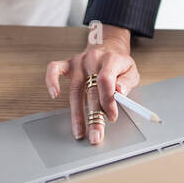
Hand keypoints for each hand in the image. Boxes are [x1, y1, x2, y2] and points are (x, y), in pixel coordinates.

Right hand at [43, 25, 137, 144]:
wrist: (109, 46)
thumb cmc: (120, 63)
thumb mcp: (132, 70)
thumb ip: (127, 82)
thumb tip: (119, 93)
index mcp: (110, 59)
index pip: (106, 80)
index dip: (108, 100)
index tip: (111, 117)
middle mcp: (93, 59)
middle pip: (91, 90)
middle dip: (94, 116)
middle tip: (96, 136)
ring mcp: (79, 62)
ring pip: (75, 90)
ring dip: (76, 113)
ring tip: (79, 132)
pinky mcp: (68, 63)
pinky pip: (54, 69)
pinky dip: (51, 81)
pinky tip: (54, 94)